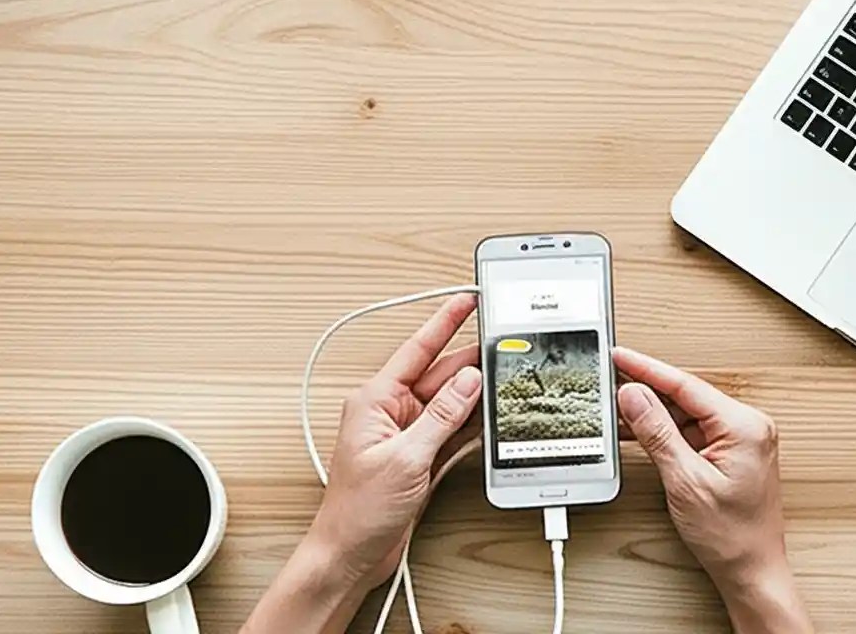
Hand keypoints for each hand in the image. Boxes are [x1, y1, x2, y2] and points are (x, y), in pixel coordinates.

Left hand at [310, 293, 482, 589]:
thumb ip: (441, 416)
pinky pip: (453, 430)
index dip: (444, 322)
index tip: (467, 300)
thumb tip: (468, 381)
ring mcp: (406, 435)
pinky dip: (473, 425)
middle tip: (505, 345)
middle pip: (440, 375)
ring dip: (475, 396)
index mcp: (374, 400)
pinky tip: (492, 419)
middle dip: (472, 361)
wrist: (350, 555)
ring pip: (451, 404)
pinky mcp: (419, 457)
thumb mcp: (406, 457)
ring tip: (506, 379)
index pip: (417, 349)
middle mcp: (390, 412)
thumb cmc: (357, 511)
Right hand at [613, 347, 812, 633]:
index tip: (621, 356)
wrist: (752, 571)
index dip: (647, 369)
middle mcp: (748, 426)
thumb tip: (635, 397)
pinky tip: (641, 433)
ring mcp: (741, 440)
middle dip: (647, 392)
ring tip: (618, 412)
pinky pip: (694, 432)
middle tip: (611, 383)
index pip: (686, 385)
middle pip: (686, 398)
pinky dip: (667, 433)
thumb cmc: (732, 536)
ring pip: (687, 415)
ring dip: (654, 416)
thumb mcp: (685, 481)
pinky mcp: (732, 453)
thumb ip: (657, 434)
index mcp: (744, 426)